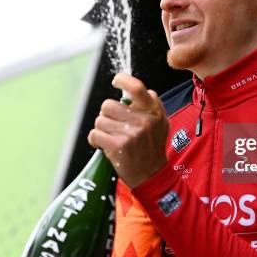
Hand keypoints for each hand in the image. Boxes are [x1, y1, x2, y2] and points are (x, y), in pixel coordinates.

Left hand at [88, 73, 168, 187]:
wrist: (152, 176)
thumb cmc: (152, 148)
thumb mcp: (161, 123)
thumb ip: (152, 105)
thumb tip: (136, 90)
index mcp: (153, 111)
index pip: (136, 88)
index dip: (123, 80)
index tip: (116, 81)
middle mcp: (143, 121)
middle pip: (108, 105)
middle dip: (107, 115)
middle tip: (115, 126)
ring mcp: (130, 134)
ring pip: (100, 120)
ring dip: (102, 129)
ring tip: (112, 137)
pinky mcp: (118, 146)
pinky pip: (95, 134)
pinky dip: (95, 140)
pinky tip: (104, 145)